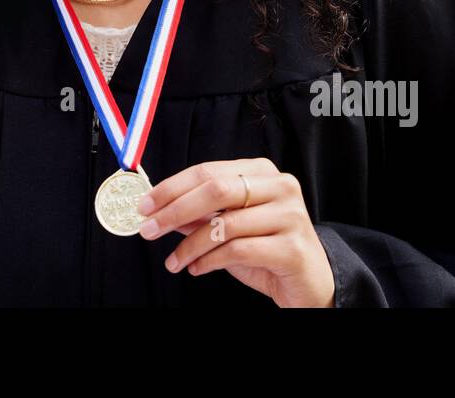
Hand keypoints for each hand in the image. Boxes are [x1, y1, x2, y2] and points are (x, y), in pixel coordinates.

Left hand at [136, 158, 335, 306]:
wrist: (310, 284)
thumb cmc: (267, 250)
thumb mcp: (229, 228)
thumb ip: (200, 215)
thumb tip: (159, 210)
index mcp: (262, 171)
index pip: (208, 171)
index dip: (171, 187)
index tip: (145, 205)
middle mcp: (280, 186)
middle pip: (215, 189)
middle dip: (174, 210)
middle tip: (148, 229)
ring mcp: (290, 215)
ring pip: (224, 224)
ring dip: (189, 245)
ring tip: (174, 261)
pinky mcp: (292, 248)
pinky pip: (238, 250)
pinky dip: (209, 261)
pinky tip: (197, 268)